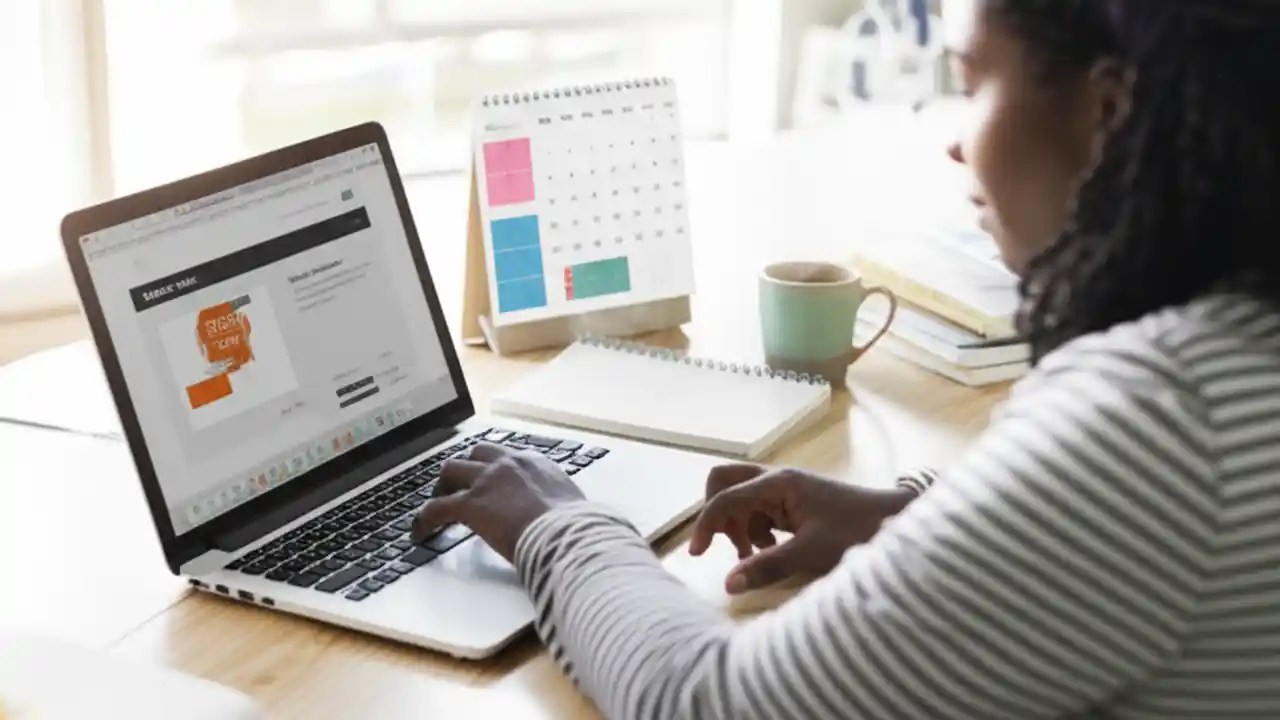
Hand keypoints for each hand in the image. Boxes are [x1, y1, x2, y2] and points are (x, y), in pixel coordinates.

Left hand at [411, 441, 585, 561]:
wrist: (568, 535)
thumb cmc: (577, 527)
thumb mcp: (570, 504)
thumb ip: (558, 503)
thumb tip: (560, 516)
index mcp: (535, 462)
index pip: (507, 457)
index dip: (495, 469)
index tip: (491, 480)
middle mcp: (509, 464)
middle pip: (476, 453)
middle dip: (466, 468)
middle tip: (459, 486)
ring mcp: (487, 481)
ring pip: (451, 470)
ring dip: (443, 485)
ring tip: (438, 502)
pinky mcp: (470, 504)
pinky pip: (436, 508)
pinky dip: (425, 520)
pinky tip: (420, 533)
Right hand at [689, 464, 915, 594]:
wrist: (895, 521)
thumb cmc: (857, 531)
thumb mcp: (812, 552)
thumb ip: (768, 566)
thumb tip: (728, 584)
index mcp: (779, 483)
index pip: (726, 498)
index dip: (706, 525)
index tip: (697, 555)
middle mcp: (777, 479)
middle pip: (724, 482)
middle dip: (717, 514)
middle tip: (729, 547)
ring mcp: (784, 490)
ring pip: (739, 499)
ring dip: (736, 526)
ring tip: (754, 556)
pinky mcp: (791, 503)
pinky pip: (756, 511)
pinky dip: (753, 531)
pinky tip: (770, 551)